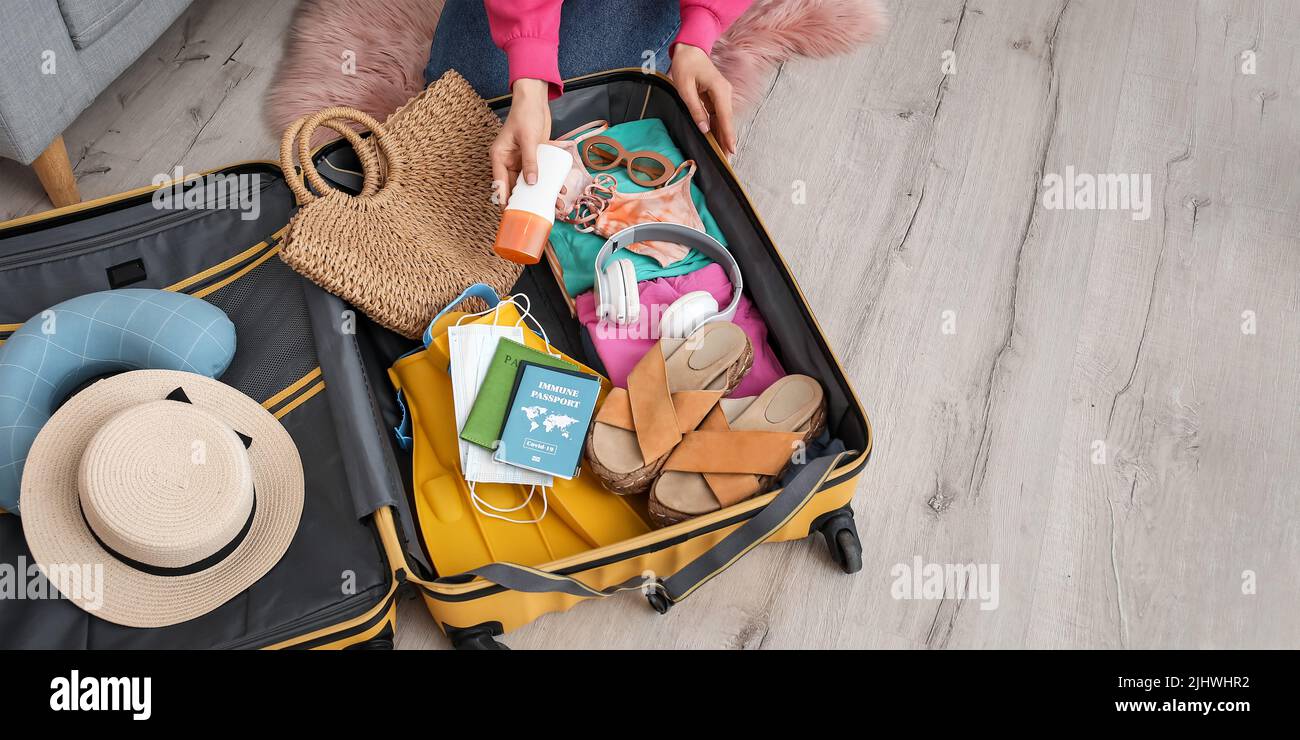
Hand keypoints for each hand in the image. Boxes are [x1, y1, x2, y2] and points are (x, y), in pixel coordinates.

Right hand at [490, 78, 551, 204]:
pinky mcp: (534, 159)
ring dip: (541, 193)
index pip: (500, 183)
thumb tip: (532, 183)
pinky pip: (540, 175)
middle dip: (528, 200)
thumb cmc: (526, 115)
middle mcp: (509, 162)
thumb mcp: (528, 139)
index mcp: (500, 157)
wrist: (535, 101)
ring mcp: (522, 161)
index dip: (506, 199)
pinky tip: (559, 190)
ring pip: (530, 183)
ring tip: (555, 205)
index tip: (514, 213)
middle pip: (516, 187)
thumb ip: (530, 161)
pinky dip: (548, 183)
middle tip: (539, 213)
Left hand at [669, 44, 736, 154]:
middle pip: (726, 122)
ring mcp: (722, 95)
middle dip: (727, 141)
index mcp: (719, 90)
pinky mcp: (717, 98)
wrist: (690, 49)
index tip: (732, 150)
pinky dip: (717, 129)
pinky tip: (716, 142)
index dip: (728, 135)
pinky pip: (718, 116)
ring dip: (722, 137)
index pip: (724, 117)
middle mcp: (725, 93)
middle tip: (727, 161)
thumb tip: (704, 129)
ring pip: (723, 121)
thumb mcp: (685, 88)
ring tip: (723, 156)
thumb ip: (695, 109)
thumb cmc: (686, 65)